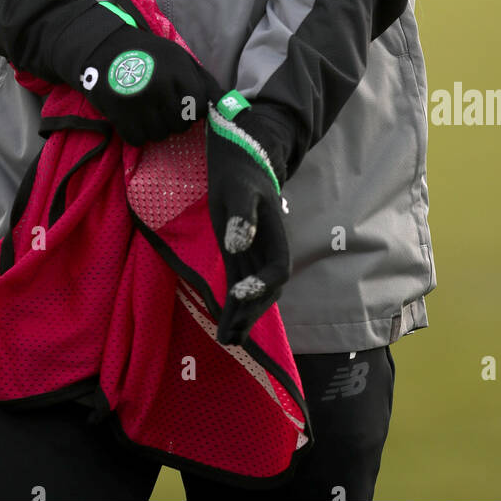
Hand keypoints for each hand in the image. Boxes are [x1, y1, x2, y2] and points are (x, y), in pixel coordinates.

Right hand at [51, 1, 220, 145]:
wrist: (105, 48)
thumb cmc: (151, 55)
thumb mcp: (181, 59)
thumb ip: (206, 83)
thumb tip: (230, 108)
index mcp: (179, 71)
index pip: (199, 109)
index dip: (193, 109)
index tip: (183, 102)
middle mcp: (160, 87)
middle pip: (180, 125)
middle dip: (175, 120)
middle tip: (163, 106)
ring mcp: (138, 102)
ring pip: (159, 135)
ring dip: (156, 127)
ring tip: (148, 110)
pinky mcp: (118, 114)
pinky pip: (137, 140)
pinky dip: (137, 133)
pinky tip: (134, 117)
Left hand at [205, 90, 292, 346]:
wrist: (239, 161)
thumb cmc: (241, 172)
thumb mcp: (240, 189)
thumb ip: (242, 215)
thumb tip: (237, 244)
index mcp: (276, 237)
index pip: (277, 271)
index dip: (261, 286)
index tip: (238, 294)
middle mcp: (268, 251)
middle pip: (268, 291)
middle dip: (252, 313)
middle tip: (231, 334)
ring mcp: (254, 255)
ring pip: (255, 294)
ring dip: (243, 317)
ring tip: (226, 339)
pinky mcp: (239, 256)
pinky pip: (240, 286)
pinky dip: (233, 306)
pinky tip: (223, 324)